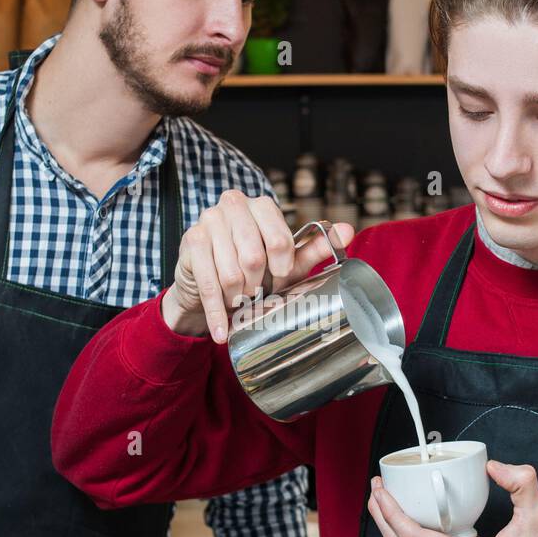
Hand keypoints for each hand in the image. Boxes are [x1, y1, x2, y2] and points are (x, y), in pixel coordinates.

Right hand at [161, 190, 354, 342]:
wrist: (206, 280)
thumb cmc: (253, 268)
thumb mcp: (285, 261)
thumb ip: (314, 248)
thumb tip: (347, 231)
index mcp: (262, 204)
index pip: (281, 240)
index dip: (282, 268)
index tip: (279, 279)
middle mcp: (233, 204)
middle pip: (254, 257)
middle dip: (258, 286)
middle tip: (258, 294)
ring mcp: (208, 221)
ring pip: (231, 273)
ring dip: (239, 298)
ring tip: (241, 302)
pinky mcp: (190, 242)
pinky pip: (208, 284)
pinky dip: (217, 314)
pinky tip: (223, 331)